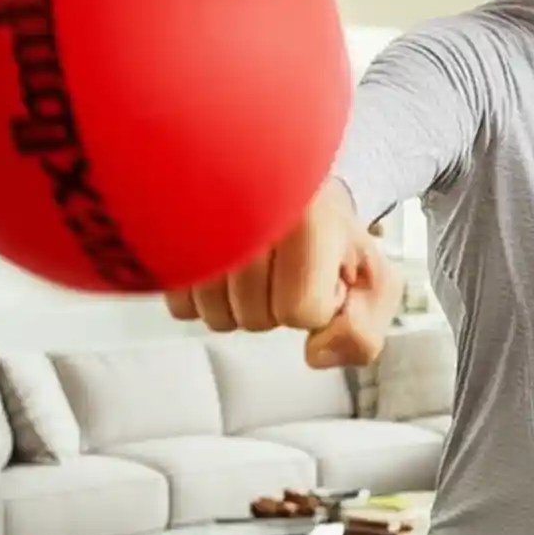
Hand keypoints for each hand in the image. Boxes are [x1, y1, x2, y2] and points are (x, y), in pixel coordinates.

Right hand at [164, 178, 402, 368]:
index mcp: (308, 216)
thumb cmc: (327, 232)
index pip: (301, 310)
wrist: (285, 178)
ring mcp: (198, 217)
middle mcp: (248, 208)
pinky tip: (224, 261)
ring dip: (237, 302)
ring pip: (215, 315)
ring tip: (254, 258)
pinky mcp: (162, 231)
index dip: (316, 303)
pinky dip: (202, 297)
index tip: (321, 271)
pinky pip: (181, 306)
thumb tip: (315, 355)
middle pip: (256, 317)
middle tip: (285, 263)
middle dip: (275, 304)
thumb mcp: (372, 280)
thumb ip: (362, 333)